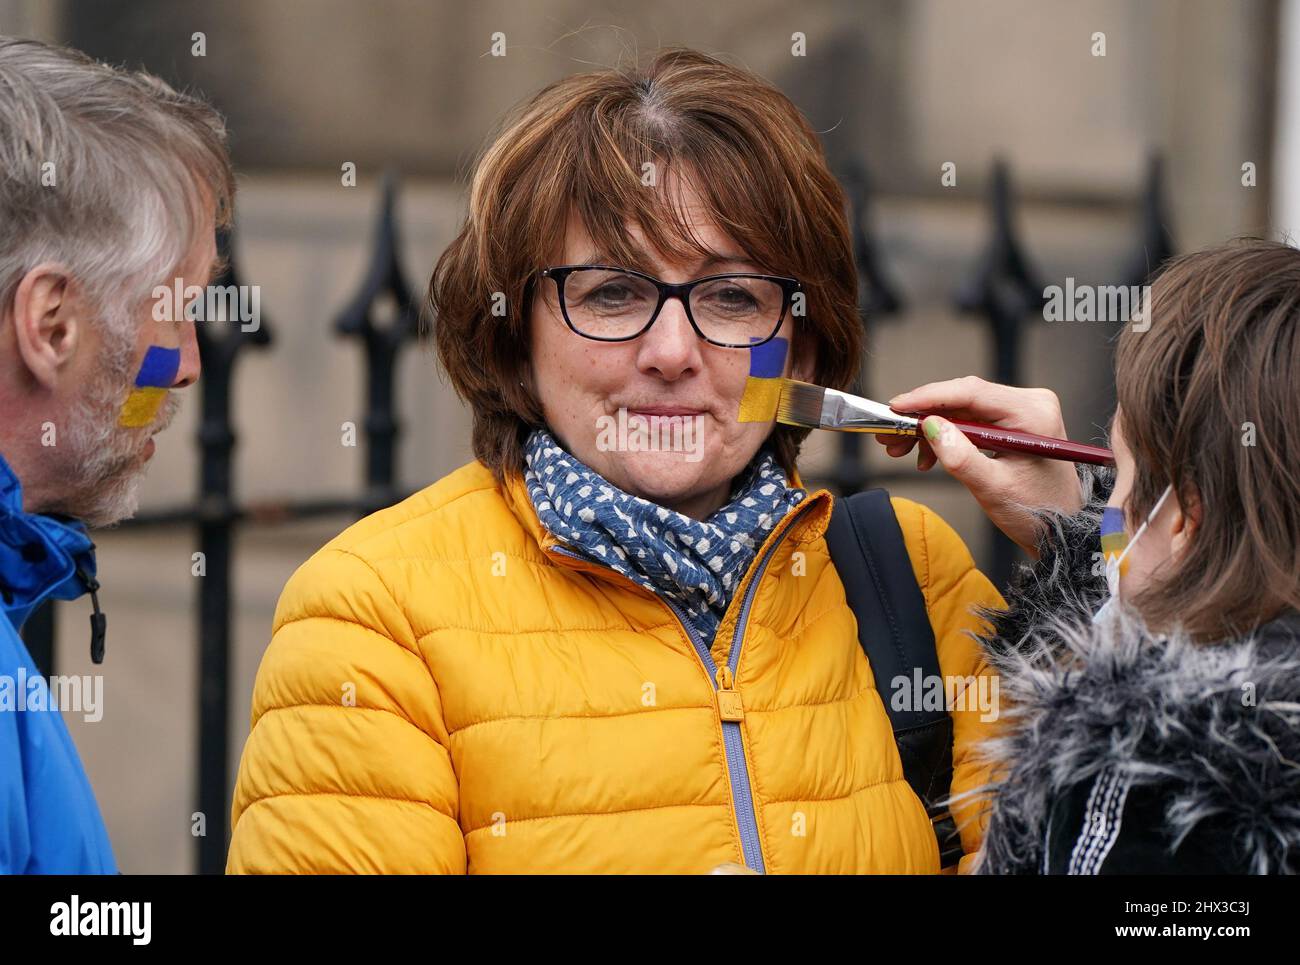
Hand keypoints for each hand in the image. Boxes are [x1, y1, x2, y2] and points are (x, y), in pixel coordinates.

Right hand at [877, 376, 1085, 557]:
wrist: (1062, 531)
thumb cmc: (1038, 512)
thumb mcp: (994, 488)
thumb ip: (960, 457)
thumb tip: (929, 426)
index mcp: (1032, 413)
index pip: (971, 392)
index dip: (928, 397)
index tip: (896, 407)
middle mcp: (1030, 403)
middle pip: (963, 398)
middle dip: (923, 416)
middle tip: (891, 434)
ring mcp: (1022, 412)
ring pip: (962, 410)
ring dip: (930, 429)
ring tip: (901, 449)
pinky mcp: (1013, 424)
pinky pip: (970, 422)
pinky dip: (946, 437)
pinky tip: (927, 457)